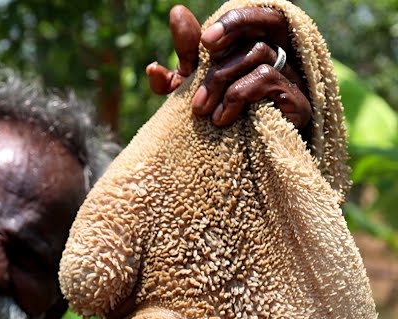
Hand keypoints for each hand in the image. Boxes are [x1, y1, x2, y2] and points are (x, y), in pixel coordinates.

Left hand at [146, 4, 310, 130]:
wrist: (243, 168)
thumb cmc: (218, 122)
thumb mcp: (194, 95)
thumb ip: (176, 78)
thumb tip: (152, 66)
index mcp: (251, 49)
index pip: (249, 20)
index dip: (231, 22)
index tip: (205, 41)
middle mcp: (275, 57)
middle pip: (254, 31)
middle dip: (223, 46)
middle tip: (192, 77)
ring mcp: (289, 77)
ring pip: (257, 53)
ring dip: (222, 81)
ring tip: (203, 111)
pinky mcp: (297, 100)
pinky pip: (267, 78)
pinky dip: (239, 94)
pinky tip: (222, 118)